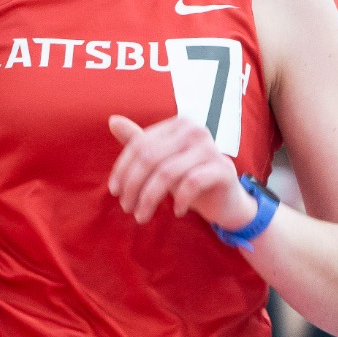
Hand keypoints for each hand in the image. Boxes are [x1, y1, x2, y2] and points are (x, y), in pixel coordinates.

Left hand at [107, 116, 253, 227]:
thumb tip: (113, 120)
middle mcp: (195, 130)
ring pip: (167, 173)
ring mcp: (210, 148)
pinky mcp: (223, 169)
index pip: (140, 144)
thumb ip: (140, 143)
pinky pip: (192, 184)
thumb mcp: (161, 161)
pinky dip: (180, 200)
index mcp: (178, 124)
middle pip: (150, 158)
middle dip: (133, 185)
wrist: (225, 198)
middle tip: (126, 207)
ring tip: (142, 216)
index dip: (123, 168)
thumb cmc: (189, 176)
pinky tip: (176, 212)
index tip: (115, 191)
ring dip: (150, 198)